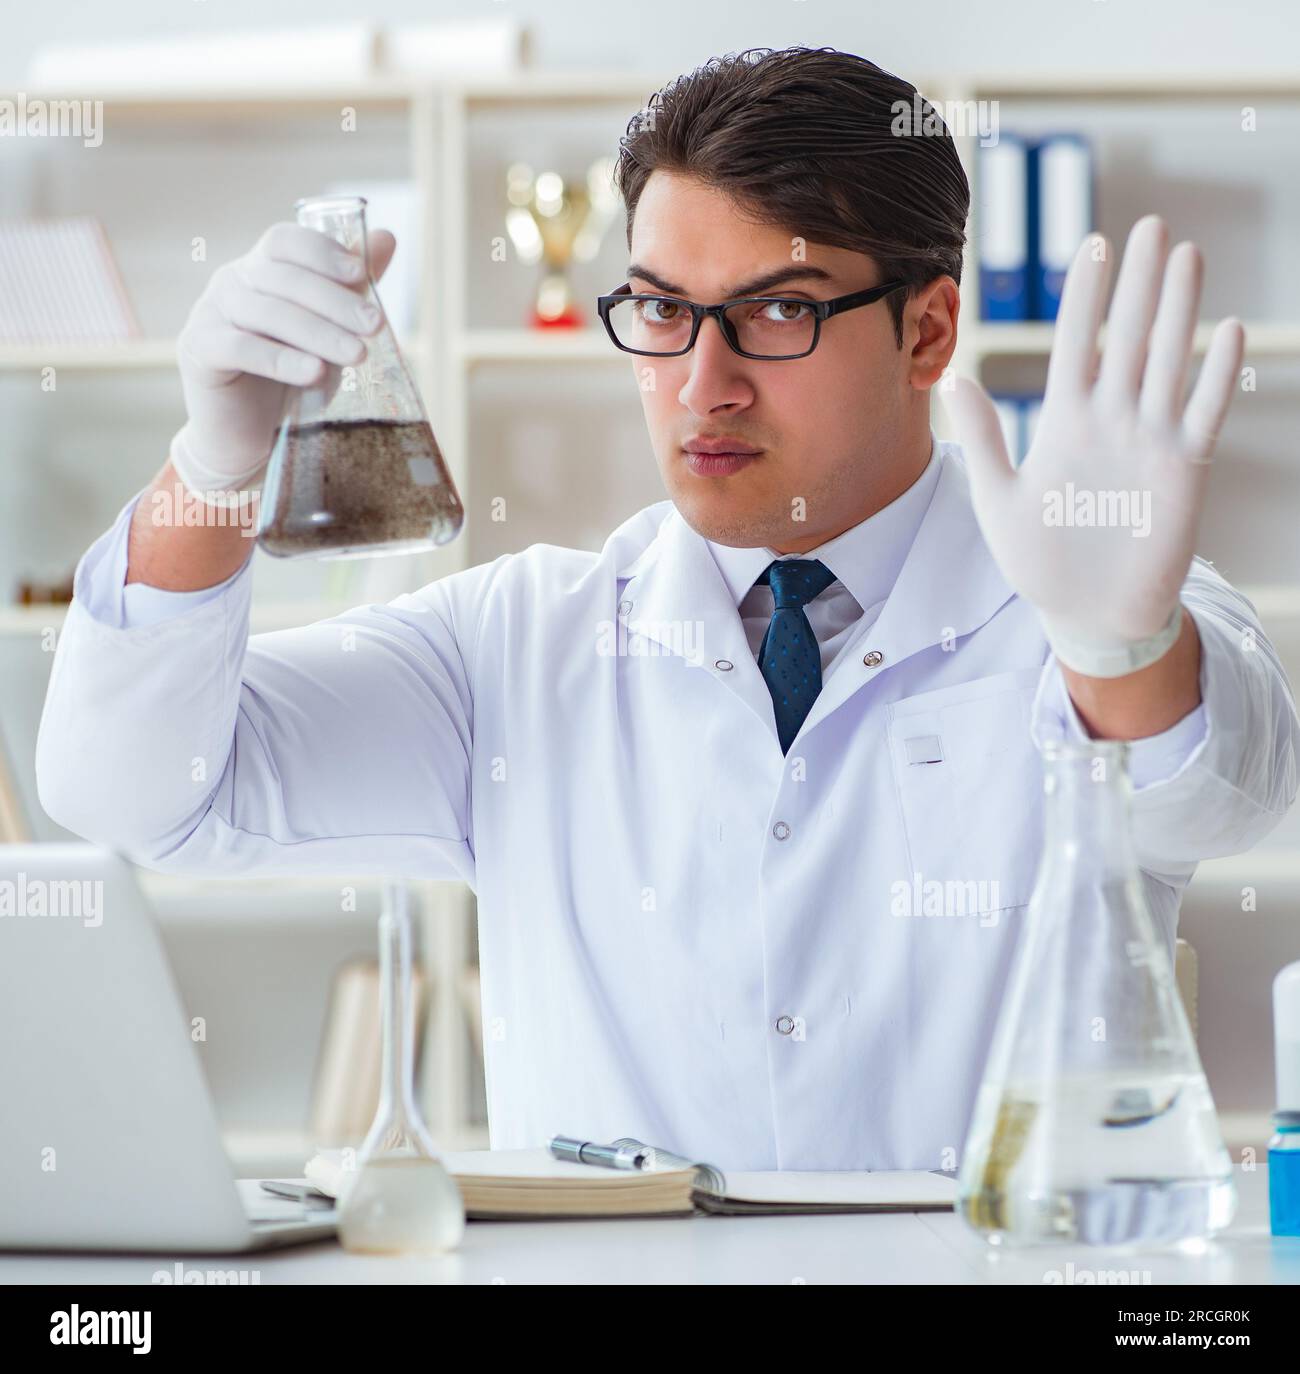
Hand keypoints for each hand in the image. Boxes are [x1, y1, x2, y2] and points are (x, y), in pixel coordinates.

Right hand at [170, 222, 396, 498]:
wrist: (246, 434)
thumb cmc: (289, 378)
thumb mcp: (326, 331)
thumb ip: (350, 288)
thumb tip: (387, 237)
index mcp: (260, 269)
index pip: (285, 242)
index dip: (322, 251)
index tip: (361, 273)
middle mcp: (232, 282)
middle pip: (283, 277)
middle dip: (335, 301)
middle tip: (374, 325)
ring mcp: (210, 313)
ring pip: (267, 312)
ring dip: (317, 332)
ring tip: (357, 354)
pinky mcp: (199, 350)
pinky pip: (241, 348)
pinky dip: (280, 360)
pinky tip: (314, 373)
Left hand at [945, 214, 1243, 676]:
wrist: (1087, 613)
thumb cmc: (1041, 560)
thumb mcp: (998, 500)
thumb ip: (986, 438)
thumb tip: (955, 378)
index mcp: (1066, 423)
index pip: (1076, 345)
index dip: (1084, 297)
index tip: (1092, 244)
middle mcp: (1111, 421)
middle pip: (1128, 337)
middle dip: (1137, 283)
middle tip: (1150, 225)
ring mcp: (1150, 441)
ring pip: (1167, 362)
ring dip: (1178, 310)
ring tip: (1186, 256)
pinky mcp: (1183, 470)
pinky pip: (1204, 414)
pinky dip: (1216, 377)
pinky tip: (1228, 332)